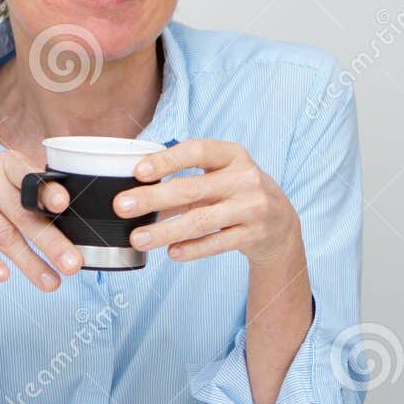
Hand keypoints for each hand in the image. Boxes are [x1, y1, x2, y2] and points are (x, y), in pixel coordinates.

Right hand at [0, 149, 82, 289]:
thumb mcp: (6, 184)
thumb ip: (34, 196)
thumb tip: (76, 223)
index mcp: (6, 164)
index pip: (28, 176)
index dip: (47, 190)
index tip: (64, 205)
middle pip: (22, 213)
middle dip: (51, 242)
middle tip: (73, 265)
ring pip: (2, 234)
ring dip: (29, 262)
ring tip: (52, 283)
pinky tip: (4, 277)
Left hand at [114, 139, 300, 265]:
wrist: (281, 223)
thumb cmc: (238, 194)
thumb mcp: (220, 177)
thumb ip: (185, 181)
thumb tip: (136, 193)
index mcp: (233, 155)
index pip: (197, 151)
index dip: (167, 160)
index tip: (138, 171)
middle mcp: (246, 179)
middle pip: (193, 189)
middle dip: (154, 198)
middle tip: (122, 206)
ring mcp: (252, 208)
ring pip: (201, 221)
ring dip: (165, 231)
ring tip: (138, 238)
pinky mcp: (254, 235)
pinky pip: (217, 243)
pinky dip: (192, 249)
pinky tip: (171, 252)